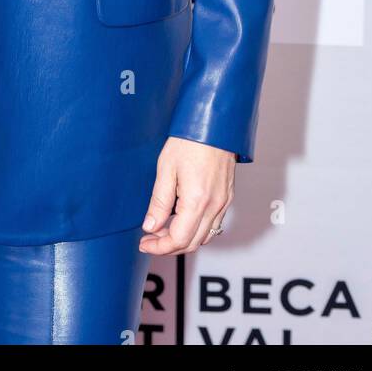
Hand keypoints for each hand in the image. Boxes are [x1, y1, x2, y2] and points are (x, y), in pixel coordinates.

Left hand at [139, 136, 234, 255]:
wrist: (214, 124)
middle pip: (192, 243)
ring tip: (162, 229)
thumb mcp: (166, 169)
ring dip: (183, 239)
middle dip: (168, 246)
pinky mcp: (227, 197)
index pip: (178, 239)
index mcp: (197, 201)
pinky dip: (197, 230)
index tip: (144, 243)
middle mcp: (214, 206)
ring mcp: (223, 202)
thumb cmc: (189, 140)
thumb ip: (159, 202)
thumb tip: (150, 226)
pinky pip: (213, 225)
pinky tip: (181, 220)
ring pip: (205, 237)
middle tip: (149, 239)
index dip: (158, 246)